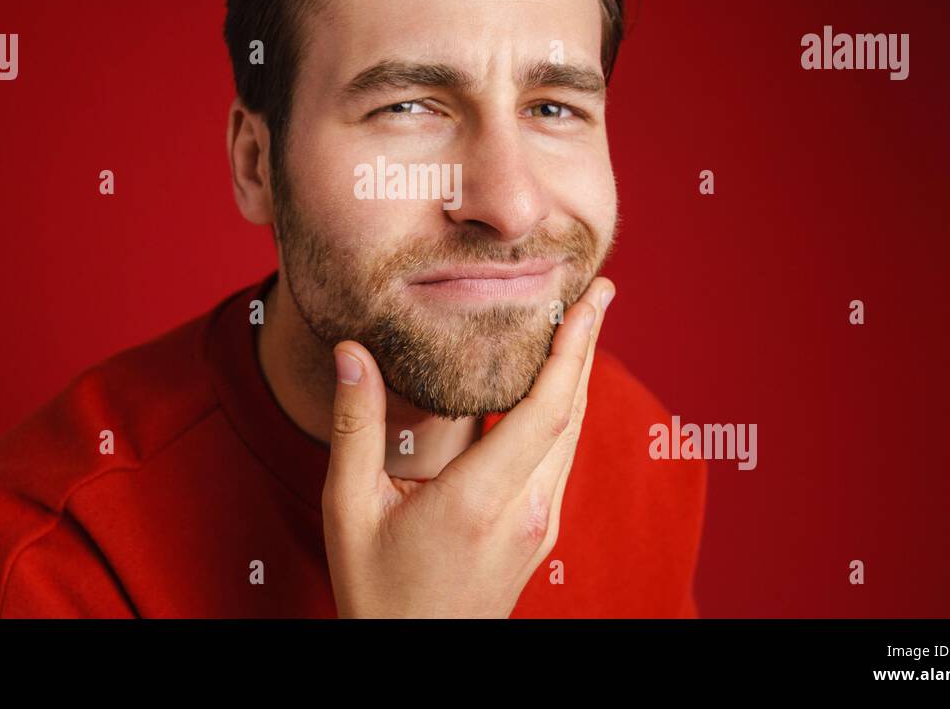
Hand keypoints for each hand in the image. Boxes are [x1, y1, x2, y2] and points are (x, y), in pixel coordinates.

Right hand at [321, 276, 614, 617]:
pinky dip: (565, 412)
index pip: (545, 411)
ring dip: (581, 376)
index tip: (588, 301)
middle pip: (572, 414)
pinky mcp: (539, 535)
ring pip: (572, 437)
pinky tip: (557, 387)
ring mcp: (539, 526)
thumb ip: (355, 427)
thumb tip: (353, 352)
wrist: (416, 660)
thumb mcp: (349, 509)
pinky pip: (560, 459)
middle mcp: (524, 512)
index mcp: (479, 501)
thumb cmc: (376, 591)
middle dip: (588, 346)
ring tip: (585, 324)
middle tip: (600, 290)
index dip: (572, 350)